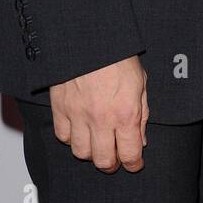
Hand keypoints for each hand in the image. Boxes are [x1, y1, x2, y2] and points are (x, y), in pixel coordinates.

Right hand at [49, 55, 147, 171]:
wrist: (90, 38)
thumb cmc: (118, 55)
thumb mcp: (141, 82)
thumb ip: (142, 113)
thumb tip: (140, 139)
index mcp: (125, 113)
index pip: (130, 154)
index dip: (134, 164)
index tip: (134, 163)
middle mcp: (101, 119)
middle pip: (103, 161)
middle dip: (112, 164)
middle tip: (115, 157)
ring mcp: (78, 115)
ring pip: (81, 152)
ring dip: (91, 151)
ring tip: (97, 142)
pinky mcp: (60, 107)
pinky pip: (62, 135)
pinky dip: (71, 137)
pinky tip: (79, 129)